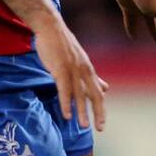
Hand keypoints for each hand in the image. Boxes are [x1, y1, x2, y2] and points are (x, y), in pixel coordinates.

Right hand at [31, 15, 108, 130]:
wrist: (50, 27)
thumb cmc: (62, 45)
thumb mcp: (80, 60)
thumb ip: (91, 76)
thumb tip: (105, 88)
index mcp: (89, 70)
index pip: (98, 92)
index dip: (101, 109)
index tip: (102, 123)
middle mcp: (84, 71)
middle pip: (94, 95)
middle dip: (97, 113)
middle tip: (99, 128)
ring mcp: (73, 70)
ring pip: (79, 95)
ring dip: (82, 112)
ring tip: (83, 126)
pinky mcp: (60, 69)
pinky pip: (64, 89)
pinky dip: (66, 103)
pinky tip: (67, 115)